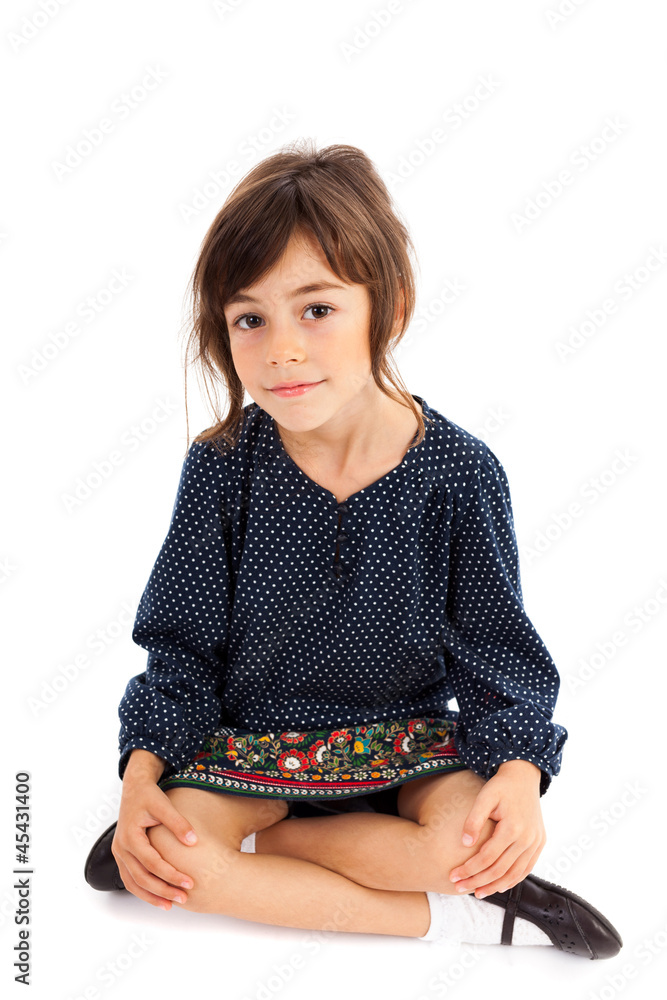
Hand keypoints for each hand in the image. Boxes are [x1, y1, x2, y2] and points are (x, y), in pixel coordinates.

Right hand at [112, 774, 198, 909]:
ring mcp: (120, 853)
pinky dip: (143, 890)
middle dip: (163, 890)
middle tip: (183, 898)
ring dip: (151, 896)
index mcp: (130, 836)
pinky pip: (130, 879)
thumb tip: (194, 841)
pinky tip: (158, 897)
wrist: (134, 788)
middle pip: (141, 877)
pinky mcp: (123, 856)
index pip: (152, 863)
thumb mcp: (164, 805)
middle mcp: (121, 848)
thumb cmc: (149, 796)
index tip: (189, 882)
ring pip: (133, 883)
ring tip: (170, 905)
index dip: (171, 874)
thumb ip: (178, 823)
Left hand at [448, 759, 545, 898]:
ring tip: (476, 892)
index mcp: (513, 827)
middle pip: (499, 869)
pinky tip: (497, 885)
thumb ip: (474, 820)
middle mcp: (527, 838)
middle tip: (459, 887)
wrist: (524, 777)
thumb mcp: (484, 797)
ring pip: (514, 874)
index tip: (453, 875)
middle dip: (477, 881)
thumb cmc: (501, 786)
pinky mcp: (539, 843)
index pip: (487, 857)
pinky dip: (512, 880)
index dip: (469, 869)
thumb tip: (464, 843)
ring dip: (494, 886)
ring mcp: (536, 842)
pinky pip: (526, 868)